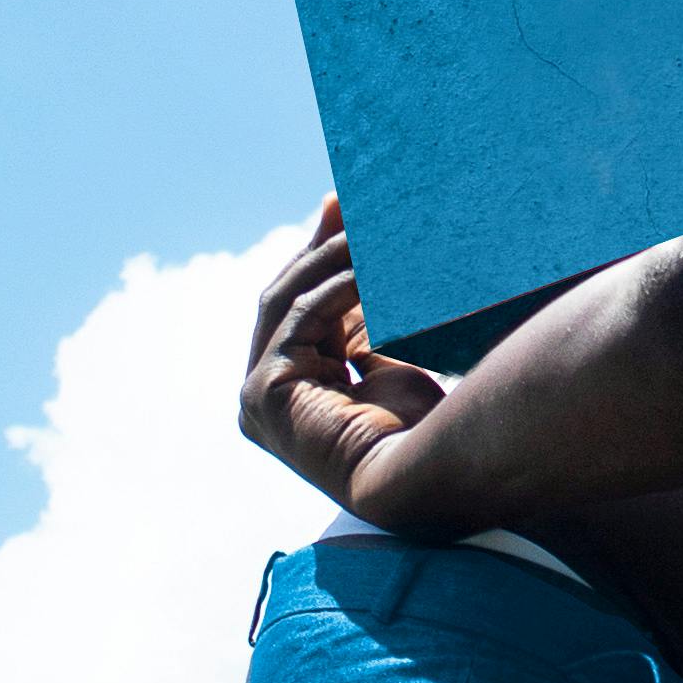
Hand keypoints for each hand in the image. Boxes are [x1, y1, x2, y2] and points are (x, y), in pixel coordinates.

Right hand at [240, 198, 448, 509]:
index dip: (323, 257)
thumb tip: (360, 239)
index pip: (300, 306)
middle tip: (347, 200)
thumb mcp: (387, 348)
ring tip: (371, 226)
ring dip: (330, 258)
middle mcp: (264, 394)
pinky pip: (299, 319)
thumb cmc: (421, 429)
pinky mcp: (262, 396)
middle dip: (318, 246)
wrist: (427, 483)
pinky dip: (339, 285)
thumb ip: (364, 304)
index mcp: (292, 385)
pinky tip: (375, 265)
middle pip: (284, 298)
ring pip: (287, 301)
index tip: (348, 210)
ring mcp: (255, 400)